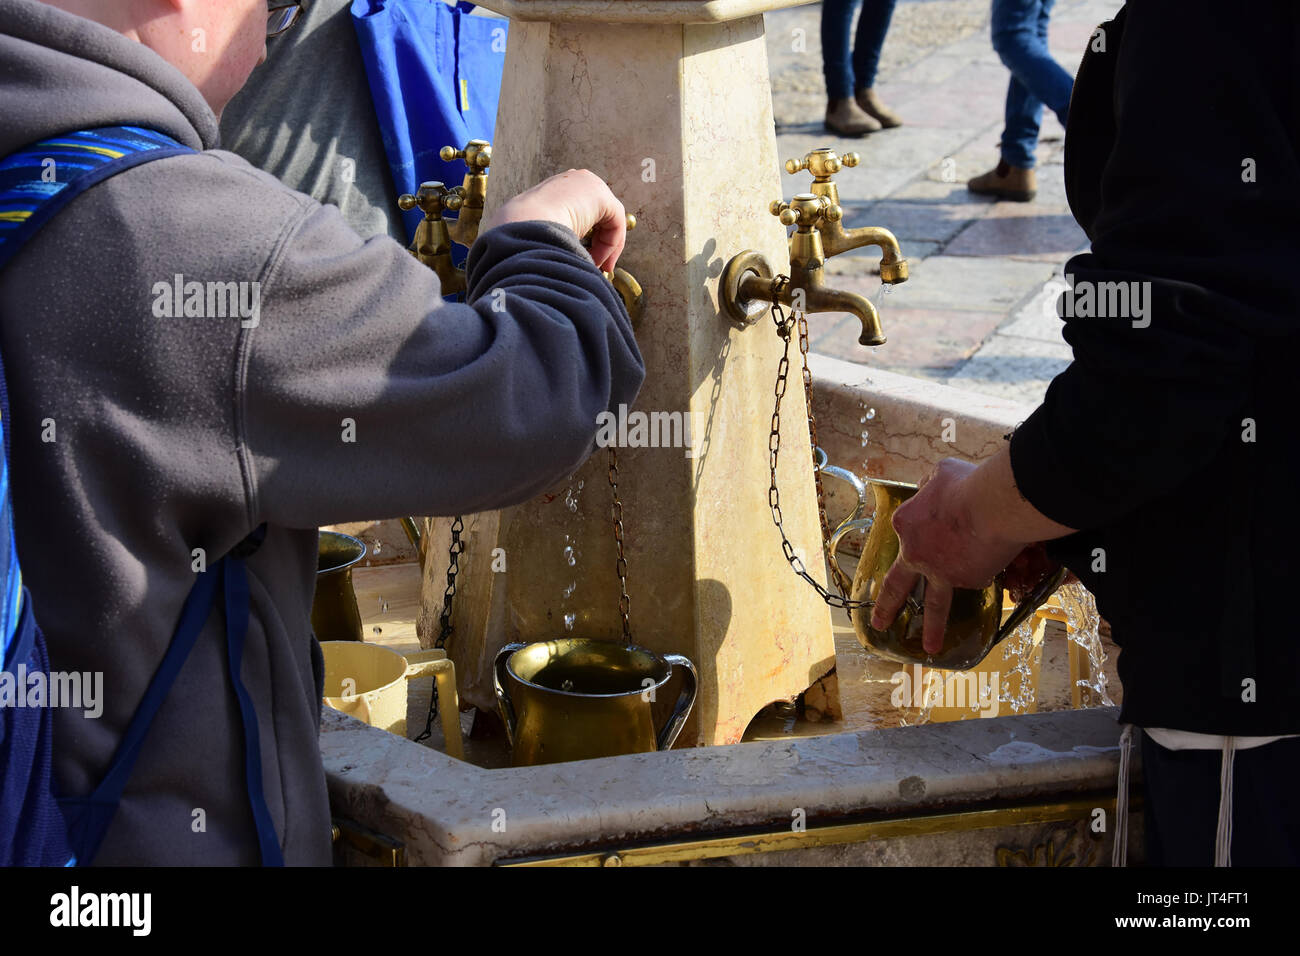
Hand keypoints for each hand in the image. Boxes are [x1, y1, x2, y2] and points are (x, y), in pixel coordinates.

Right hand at [481, 169, 626, 271]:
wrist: (519, 227)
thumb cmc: (522, 237)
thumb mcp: (537, 234)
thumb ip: (553, 239)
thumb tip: (561, 262)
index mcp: (553, 189)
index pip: (578, 211)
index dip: (586, 238)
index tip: (581, 259)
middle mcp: (570, 181)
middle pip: (597, 215)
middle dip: (600, 243)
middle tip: (598, 267)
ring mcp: (585, 183)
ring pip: (607, 220)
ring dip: (605, 247)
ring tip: (595, 267)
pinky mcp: (599, 193)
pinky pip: (615, 221)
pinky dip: (610, 244)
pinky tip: (598, 259)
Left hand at [868, 458, 1029, 653]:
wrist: (993, 506)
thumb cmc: (967, 485)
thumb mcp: (940, 474)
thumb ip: (931, 487)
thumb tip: (932, 490)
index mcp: (905, 524)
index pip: (907, 529)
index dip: (922, 524)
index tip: (934, 522)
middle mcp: (917, 554)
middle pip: (898, 584)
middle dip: (888, 606)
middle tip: (880, 624)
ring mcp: (941, 572)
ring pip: (934, 604)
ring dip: (931, 628)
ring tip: (929, 647)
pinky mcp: (969, 582)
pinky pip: (977, 578)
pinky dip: (984, 571)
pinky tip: (996, 558)